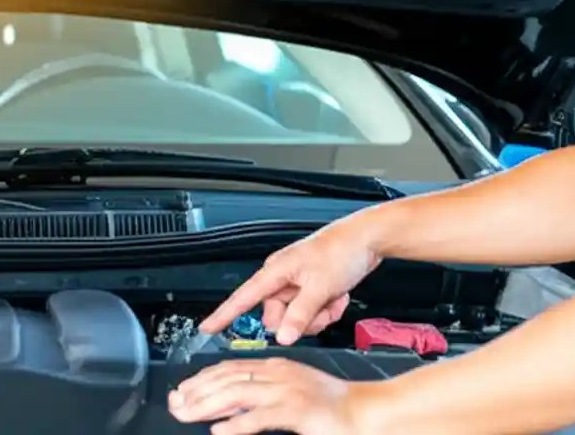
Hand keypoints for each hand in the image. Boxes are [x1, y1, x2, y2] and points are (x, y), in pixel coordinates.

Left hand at [167, 357, 372, 434]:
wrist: (364, 412)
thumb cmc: (329, 407)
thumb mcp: (288, 395)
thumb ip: (257, 399)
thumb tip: (223, 409)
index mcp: (277, 367)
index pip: (230, 367)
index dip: (201, 378)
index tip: (180, 392)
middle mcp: (279, 373)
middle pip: (228, 377)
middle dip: (196, 390)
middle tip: (175, 404)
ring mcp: (288, 390)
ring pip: (238, 392)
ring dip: (207, 405)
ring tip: (186, 415)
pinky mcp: (297, 410)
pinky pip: (260, 416)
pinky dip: (237, 424)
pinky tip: (219, 431)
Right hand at [198, 217, 383, 343]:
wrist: (367, 239)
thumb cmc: (342, 251)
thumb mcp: (321, 288)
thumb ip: (300, 315)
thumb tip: (282, 337)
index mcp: (276, 272)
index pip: (242, 298)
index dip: (223, 314)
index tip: (206, 328)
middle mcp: (282, 277)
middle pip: (277, 317)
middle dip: (301, 320)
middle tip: (321, 309)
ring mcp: (298, 283)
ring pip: (296, 318)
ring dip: (317, 315)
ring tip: (333, 299)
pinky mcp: (312, 287)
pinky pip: (311, 311)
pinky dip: (326, 309)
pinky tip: (338, 297)